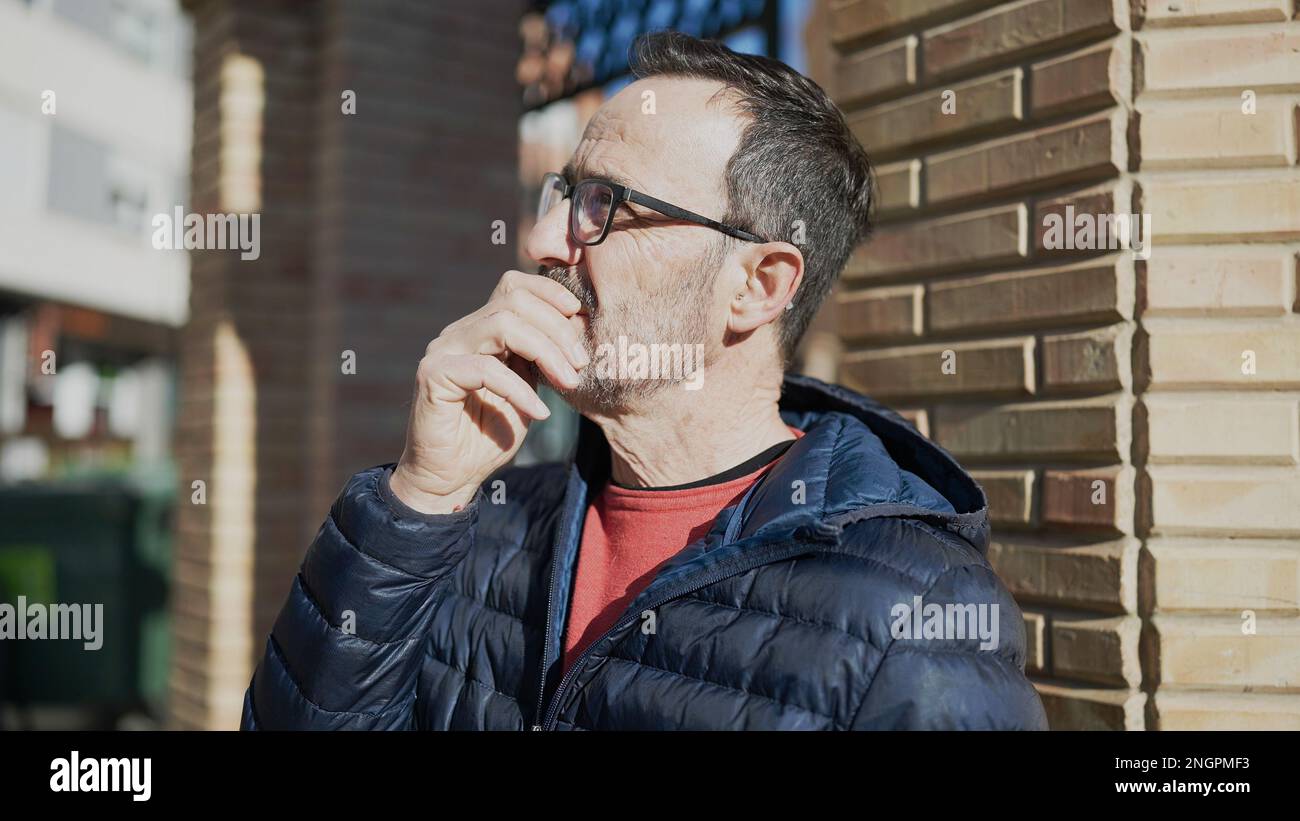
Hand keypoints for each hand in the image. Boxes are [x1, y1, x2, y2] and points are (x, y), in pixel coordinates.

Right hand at [388, 270, 588, 513]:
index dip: (550, 293)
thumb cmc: (489, 435)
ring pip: (502, 324)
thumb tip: (579, 329)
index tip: (581, 318)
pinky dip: (520, 390)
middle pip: (513, 300)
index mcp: (481, 329)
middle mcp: (460, 332)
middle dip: (557, 328)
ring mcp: (444, 350)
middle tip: (581, 363)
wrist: (449, 478)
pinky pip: (486, 369)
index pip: (514, 286)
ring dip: (545, 351)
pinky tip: (539, 412)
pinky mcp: (433, 375)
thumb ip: (542, 359)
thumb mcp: (528, 389)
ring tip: (568, 382)